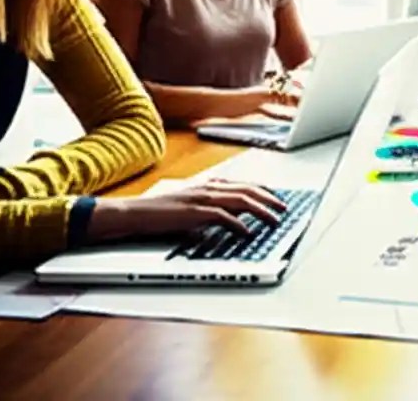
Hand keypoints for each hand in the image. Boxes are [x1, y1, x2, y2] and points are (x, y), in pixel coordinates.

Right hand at [86, 179, 287, 242]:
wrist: (133, 214)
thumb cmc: (160, 213)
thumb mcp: (190, 207)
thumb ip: (210, 209)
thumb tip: (232, 219)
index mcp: (208, 186)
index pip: (243, 185)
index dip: (263, 191)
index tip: (277, 199)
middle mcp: (208, 188)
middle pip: (248, 190)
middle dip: (270, 199)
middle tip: (284, 209)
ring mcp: (201, 199)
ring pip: (241, 200)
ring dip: (262, 211)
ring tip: (274, 220)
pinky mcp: (194, 213)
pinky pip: (223, 217)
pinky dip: (238, 224)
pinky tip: (247, 233)